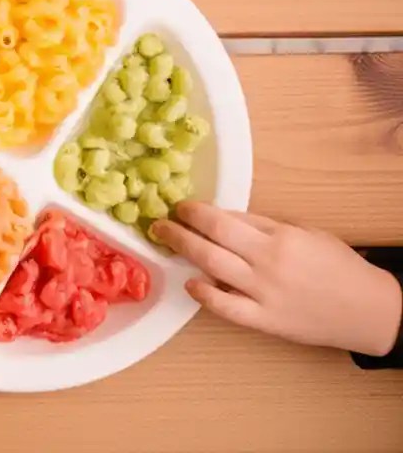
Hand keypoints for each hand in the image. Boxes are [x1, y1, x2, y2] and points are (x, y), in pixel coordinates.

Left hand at [152, 202, 401, 355]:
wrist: (367, 309)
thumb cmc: (337, 266)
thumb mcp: (305, 233)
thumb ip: (264, 226)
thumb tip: (224, 217)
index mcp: (280, 238)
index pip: (226, 220)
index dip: (198, 212)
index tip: (182, 206)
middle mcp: (268, 264)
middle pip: (211, 242)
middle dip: (180, 229)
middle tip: (160, 222)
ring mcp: (264, 294)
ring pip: (212, 269)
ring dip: (184, 253)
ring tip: (166, 242)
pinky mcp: (265, 321)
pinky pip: (226, 308)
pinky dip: (204, 295)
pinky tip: (191, 284)